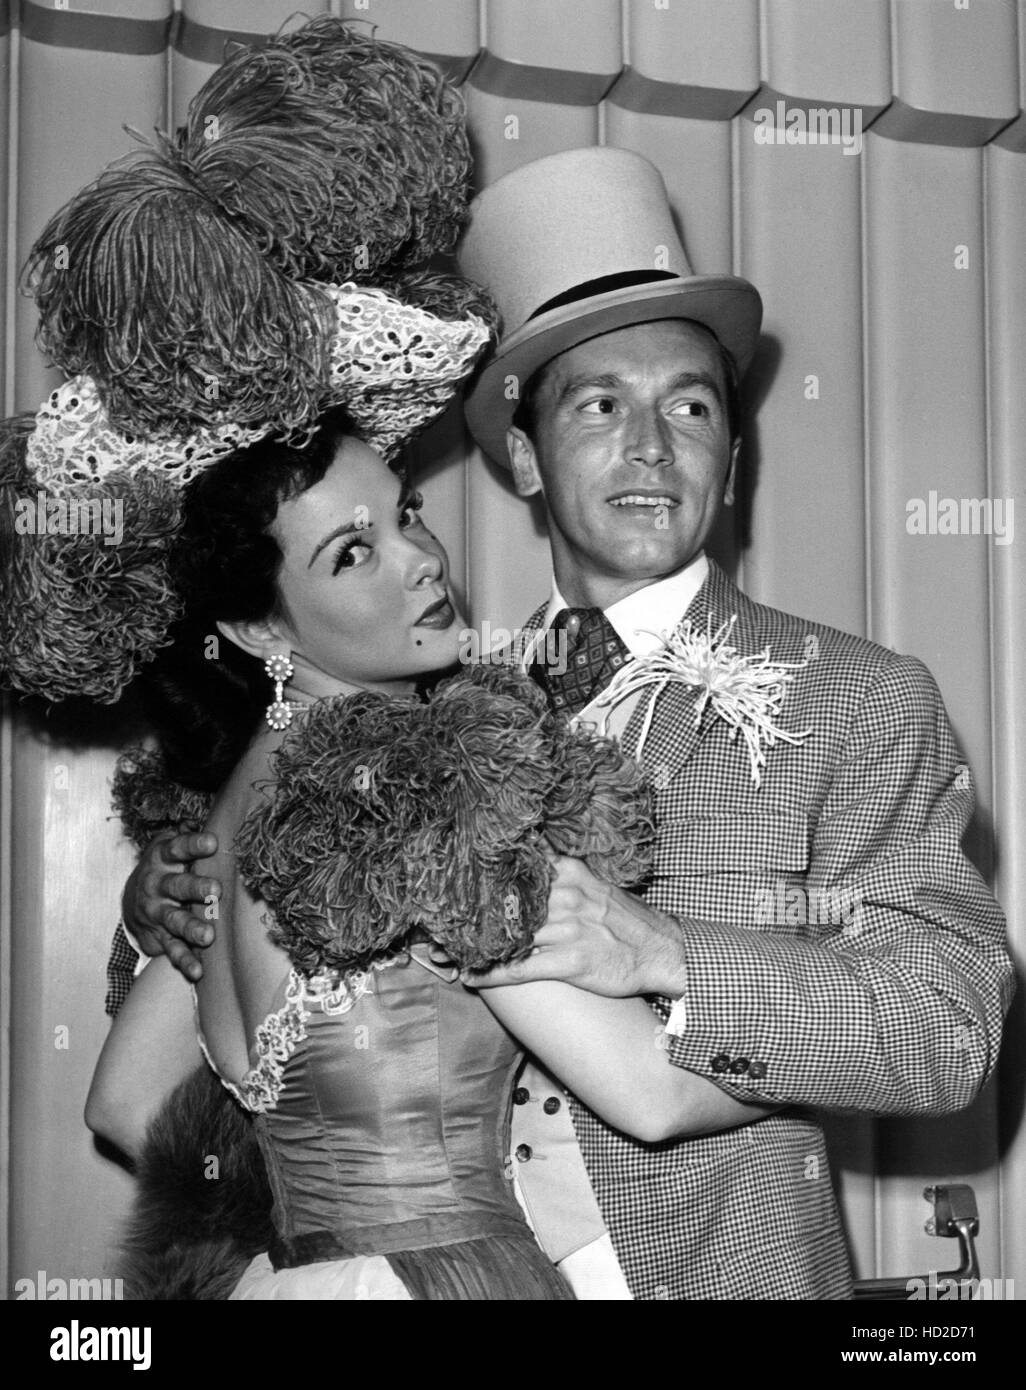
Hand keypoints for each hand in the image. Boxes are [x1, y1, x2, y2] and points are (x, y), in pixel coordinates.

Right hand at [122, 826, 221, 981]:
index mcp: (162, 858)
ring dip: (191, 928)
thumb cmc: (168, 866)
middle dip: (195, 888)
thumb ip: (193, 835)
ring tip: (208, 935)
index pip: (177, 848)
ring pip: (173, 920)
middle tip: (216, 890)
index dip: (193, 845)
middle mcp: (157, 885)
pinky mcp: (158, 937)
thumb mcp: (173, 846)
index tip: (212, 842)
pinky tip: (198, 971)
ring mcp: (156, 912)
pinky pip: (172, 950)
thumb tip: (227, 812)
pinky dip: (185, 961)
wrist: (133, 899)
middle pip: (176, 886)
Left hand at [462, 856, 687, 997]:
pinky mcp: (569, 961)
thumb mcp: (594, 882)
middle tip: (434, 921)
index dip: (481, 875)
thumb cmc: (626, 919)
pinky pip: (522, 968)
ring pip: (508, 935)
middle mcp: (564, 897)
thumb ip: (560, 871)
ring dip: (475, 945)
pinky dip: (493, 975)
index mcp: (568, 873)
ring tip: (444, 951)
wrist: (663, 951)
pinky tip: (472, 979)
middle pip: (505, 901)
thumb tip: (528, 855)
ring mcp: (567, 929)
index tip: (449, 877)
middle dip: (470, 912)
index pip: (517, 866)